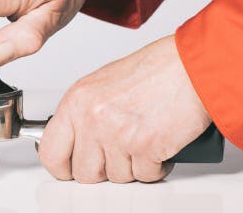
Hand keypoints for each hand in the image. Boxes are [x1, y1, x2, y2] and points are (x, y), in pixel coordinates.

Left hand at [38, 35, 210, 182]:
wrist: (192, 67)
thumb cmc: (156, 69)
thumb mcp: (104, 83)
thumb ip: (86, 111)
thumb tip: (79, 137)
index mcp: (77, 100)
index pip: (50, 152)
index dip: (64, 166)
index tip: (72, 166)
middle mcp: (93, 118)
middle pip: (84, 173)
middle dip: (103, 168)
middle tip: (118, 152)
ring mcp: (118, 136)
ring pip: (116, 177)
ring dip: (132, 165)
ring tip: (141, 139)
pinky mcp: (146, 150)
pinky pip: (145, 176)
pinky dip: (155, 166)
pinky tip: (158, 144)